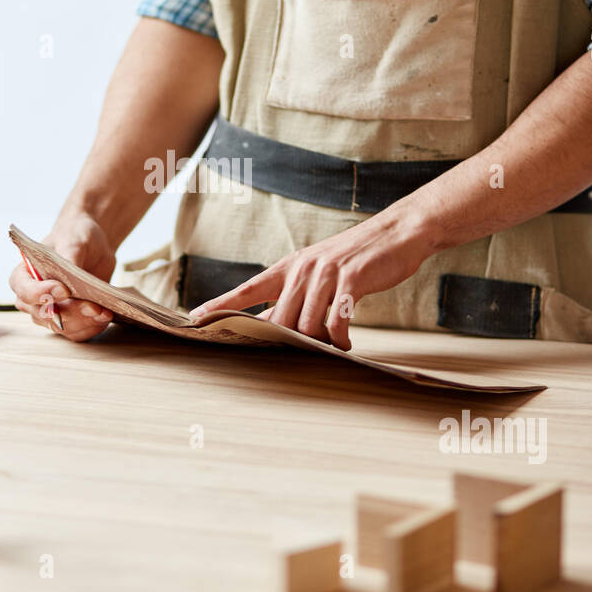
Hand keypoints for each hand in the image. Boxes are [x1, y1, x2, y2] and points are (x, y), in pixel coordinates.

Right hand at [9, 214, 116, 341]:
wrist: (91, 246)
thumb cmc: (74, 237)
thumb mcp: (73, 241)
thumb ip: (69, 257)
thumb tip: (70, 278)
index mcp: (23, 275)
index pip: (25, 292)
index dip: (41, 295)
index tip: (64, 290)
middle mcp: (32, 299)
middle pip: (44, 315)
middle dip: (71, 313)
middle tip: (93, 306)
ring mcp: (50, 312)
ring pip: (62, 327)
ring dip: (84, 323)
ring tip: (104, 312)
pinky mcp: (69, 319)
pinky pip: (76, 333)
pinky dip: (91, 328)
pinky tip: (104, 317)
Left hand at [188, 214, 429, 349]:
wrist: (396, 233)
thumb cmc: (357, 258)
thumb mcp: (319, 271)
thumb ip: (297, 295)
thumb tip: (276, 326)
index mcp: (290, 267)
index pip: (247, 289)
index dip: (221, 304)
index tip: (194, 317)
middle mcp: (302, 269)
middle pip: (278, 319)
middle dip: (282, 343)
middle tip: (295, 358)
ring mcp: (326, 273)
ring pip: (306, 324)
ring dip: (318, 344)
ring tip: (331, 349)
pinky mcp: (351, 279)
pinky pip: (336, 321)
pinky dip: (340, 339)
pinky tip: (347, 344)